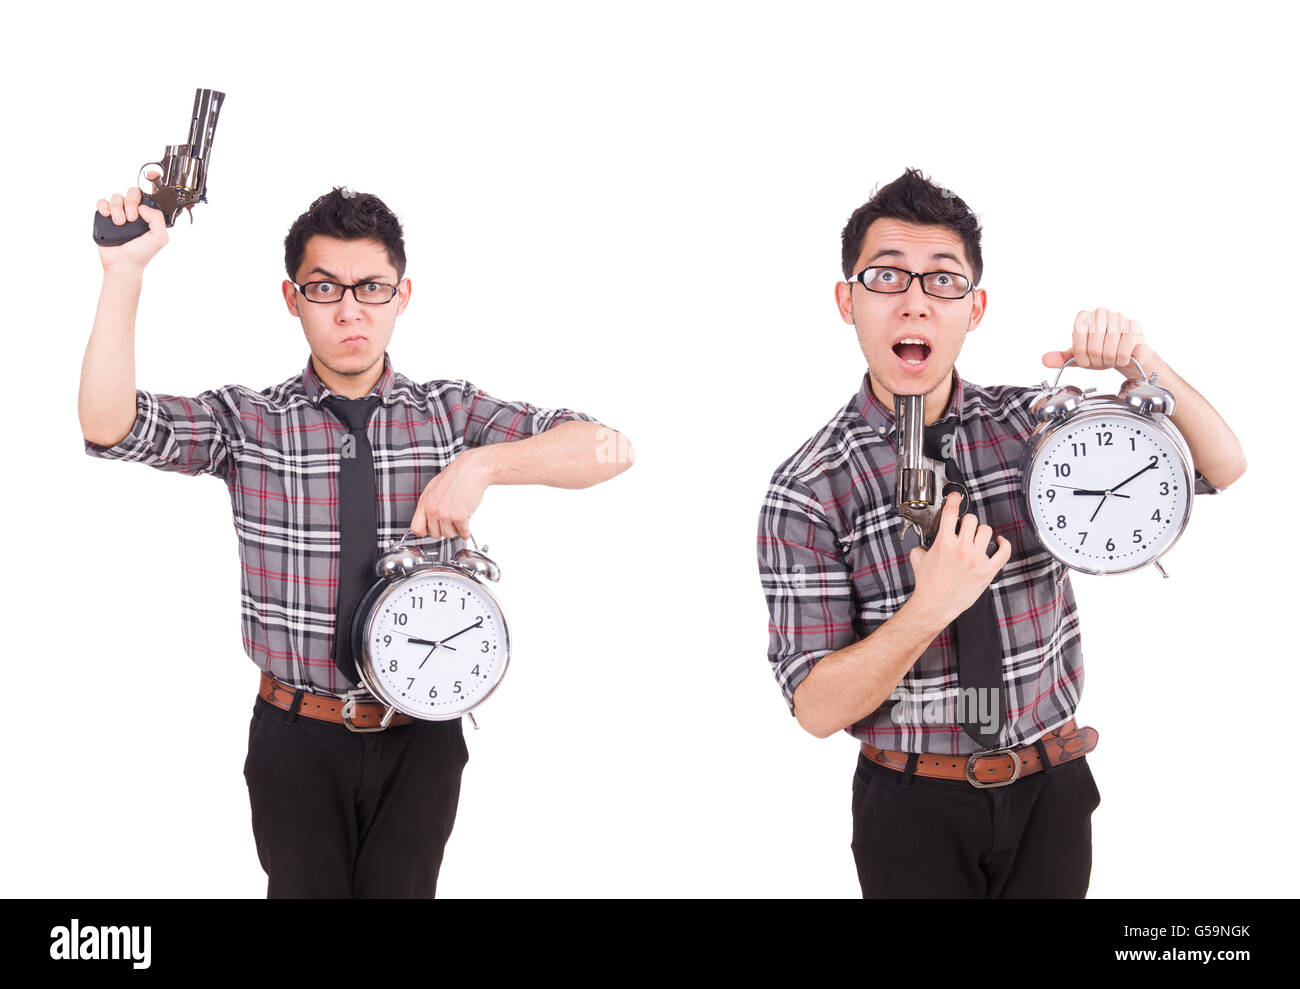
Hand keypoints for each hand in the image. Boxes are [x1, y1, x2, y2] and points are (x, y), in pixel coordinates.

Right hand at [95, 171, 167, 271]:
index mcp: (149, 216)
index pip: (150, 195)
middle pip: (132, 192)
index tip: (150, 177)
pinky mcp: (105, 217)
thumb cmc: (142, 253)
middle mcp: (135, 212)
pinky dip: (103, 206)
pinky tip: (107, 216)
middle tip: (131, 218)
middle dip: (131, 202)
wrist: (122, 264)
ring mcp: (119, 214)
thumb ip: (157, 218)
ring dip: (117, 208)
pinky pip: (102, 202)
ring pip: (117, 197)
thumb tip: (142, 207)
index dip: (151, 184)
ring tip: (119, 223)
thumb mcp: (160, 237)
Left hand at [409, 448, 491, 539]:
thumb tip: (429, 518)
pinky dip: (466, 531)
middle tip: (450, 522)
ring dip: (456, 530)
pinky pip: (462, 533)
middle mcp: (432, 510)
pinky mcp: (459, 516)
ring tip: (459, 520)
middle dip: (444, 529)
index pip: (416, 528)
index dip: (425, 531)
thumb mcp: (434, 488)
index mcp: (424, 503)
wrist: (471, 470)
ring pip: (449, 535)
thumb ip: (429, 504)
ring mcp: (445, 514)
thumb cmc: (455, 477)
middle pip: (435, 534)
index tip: (431, 530)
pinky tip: (466, 524)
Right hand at [907, 492, 1010, 628]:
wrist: (935, 605)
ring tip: (976, 538)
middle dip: (966, 521)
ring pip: (986, 531)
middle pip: (971, 519)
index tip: (955, 497)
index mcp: (944, 543)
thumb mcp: (918, 559)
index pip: (951, 512)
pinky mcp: (988, 570)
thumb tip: (925, 543)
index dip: (953, 500)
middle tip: (963, 528)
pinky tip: (999, 542)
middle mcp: (962, 549)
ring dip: (980, 532)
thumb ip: (921, 546)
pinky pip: (1004, 551)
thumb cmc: (928, 585)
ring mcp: (977, 559)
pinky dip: (1004, 544)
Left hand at [1042, 307, 1162, 380]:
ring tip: (1111, 358)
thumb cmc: (1101, 352)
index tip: (1086, 360)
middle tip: (1100, 361)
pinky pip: (1124, 349)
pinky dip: (1122, 358)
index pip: (1077, 341)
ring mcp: (1119, 318)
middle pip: (1093, 348)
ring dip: (1109, 360)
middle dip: (1096, 361)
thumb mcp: (1079, 356)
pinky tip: (1122, 356)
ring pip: (1109, 349)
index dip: (1082, 356)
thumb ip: (1061, 358)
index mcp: (1084, 318)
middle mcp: (1101, 313)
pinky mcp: (1134, 326)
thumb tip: (1045, 360)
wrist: (1126, 353)